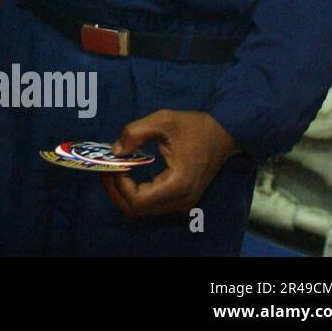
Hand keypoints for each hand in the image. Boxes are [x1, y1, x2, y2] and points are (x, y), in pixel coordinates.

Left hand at [102, 110, 240, 217]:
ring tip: (116, 170)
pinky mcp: (181, 199)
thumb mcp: (162, 120)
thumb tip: (115, 151)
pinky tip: (128, 176)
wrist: (224, 133)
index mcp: (177, 184)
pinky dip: (135, 194)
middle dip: (116, 191)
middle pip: (137, 211)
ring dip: (124, 194)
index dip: (118, 184)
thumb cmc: (194, 126)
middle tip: (107, 169)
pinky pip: (152, 205)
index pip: (137, 200)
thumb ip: (134, 133)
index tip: (113, 164)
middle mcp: (180, 201)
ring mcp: (182, 203)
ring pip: (143, 211)